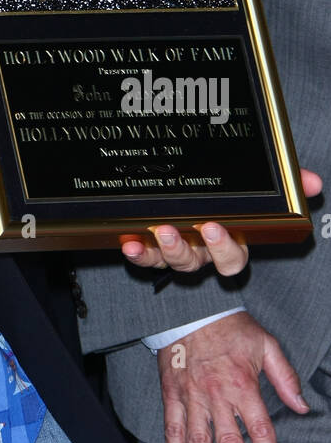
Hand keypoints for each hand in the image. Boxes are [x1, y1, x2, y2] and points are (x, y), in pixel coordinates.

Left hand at [121, 169, 321, 273]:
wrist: (189, 187)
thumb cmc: (231, 194)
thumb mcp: (256, 185)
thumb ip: (287, 181)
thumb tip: (313, 182)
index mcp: (229, 240)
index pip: (232, 258)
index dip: (224, 249)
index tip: (215, 228)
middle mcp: (202, 249)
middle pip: (199, 262)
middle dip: (190, 249)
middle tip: (184, 229)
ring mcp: (176, 248)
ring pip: (172, 259)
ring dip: (164, 250)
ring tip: (158, 231)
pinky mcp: (151, 245)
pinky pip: (144, 255)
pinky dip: (137, 252)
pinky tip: (129, 243)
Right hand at [157, 312, 308, 442]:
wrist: (190, 309)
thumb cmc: (230, 327)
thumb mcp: (265, 344)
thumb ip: (285, 377)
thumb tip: (301, 405)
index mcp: (243, 385)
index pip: (259, 428)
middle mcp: (217, 394)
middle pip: (228, 441)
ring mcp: (193, 396)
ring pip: (199, 439)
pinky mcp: (172, 393)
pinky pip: (172, 426)